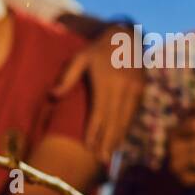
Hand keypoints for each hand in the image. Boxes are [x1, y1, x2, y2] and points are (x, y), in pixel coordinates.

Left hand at [52, 27, 143, 163]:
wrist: (126, 35)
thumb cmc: (97, 49)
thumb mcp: (80, 57)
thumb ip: (67, 77)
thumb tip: (52, 96)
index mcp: (106, 81)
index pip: (99, 113)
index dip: (94, 132)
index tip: (88, 148)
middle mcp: (123, 87)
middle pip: (114, 120)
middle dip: (107, 141)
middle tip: (100, 160)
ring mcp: (135, 88)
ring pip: (126, 119)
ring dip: (118, 138)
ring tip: (109, 154)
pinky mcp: (142, 88)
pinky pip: (133, 112)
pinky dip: (126, 127)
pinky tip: (120, 138)